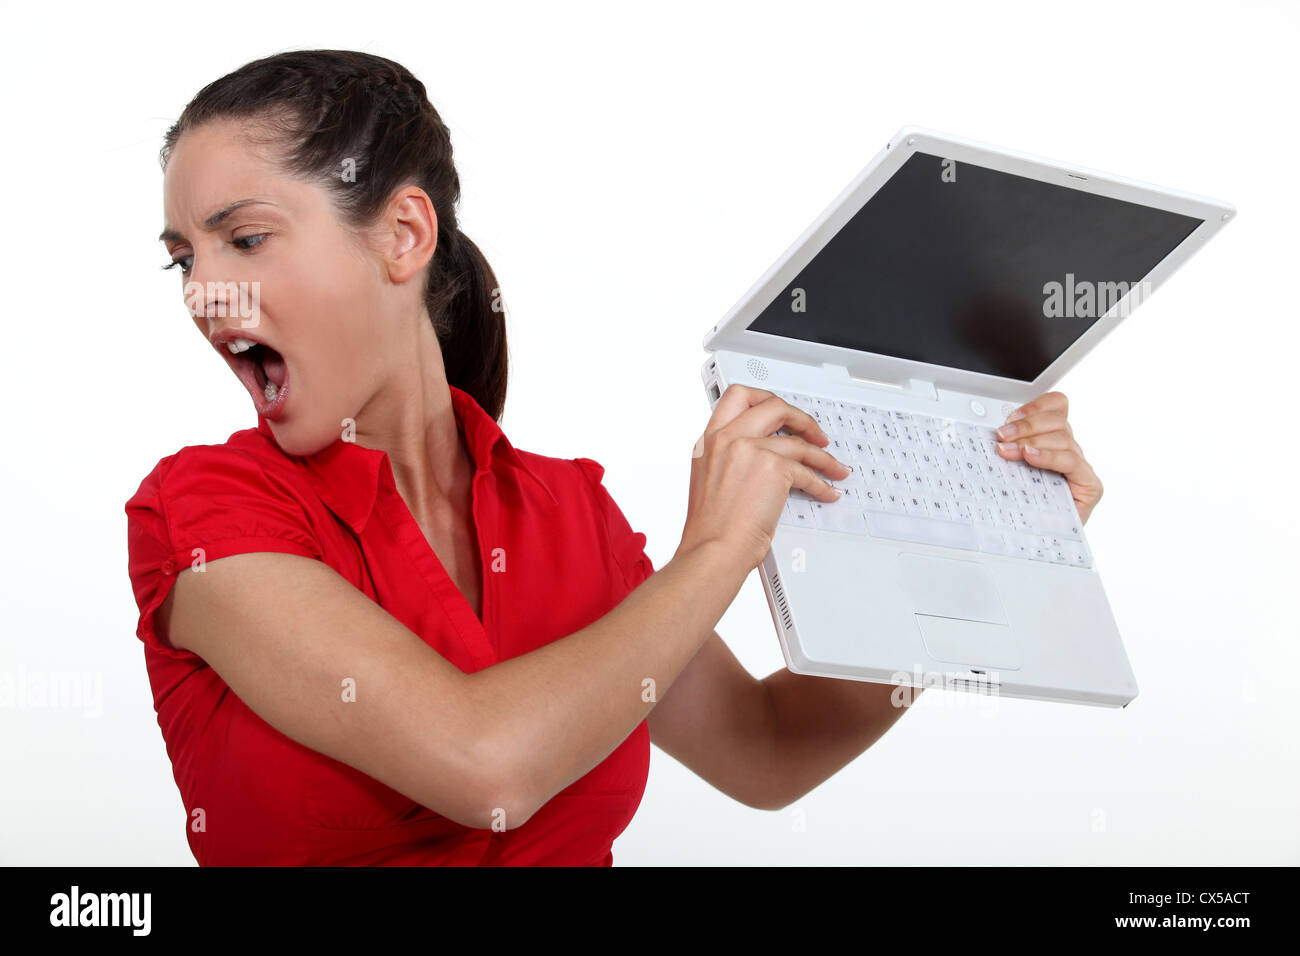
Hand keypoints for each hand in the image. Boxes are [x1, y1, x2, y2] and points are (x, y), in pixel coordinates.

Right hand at [680, 385, 849, 570]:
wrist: (714, 549)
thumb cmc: (711, 528)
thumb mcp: (709, 480)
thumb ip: (729, 458)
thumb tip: (761, 455)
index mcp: (709, 440)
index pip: (737, 397)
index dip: (765, 399)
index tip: (782, 413)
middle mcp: (728, 438)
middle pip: (773, 406)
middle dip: (801, 418)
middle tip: (814, 434)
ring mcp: (750, 449)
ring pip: (799, 441)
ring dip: (823, 456)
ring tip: (832, 467)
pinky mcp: (774, 467)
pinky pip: (808, 469)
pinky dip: (822, 482)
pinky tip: (826, 490)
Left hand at [993, 391, 1102, 523]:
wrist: (1038, 543)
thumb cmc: (1023, 508)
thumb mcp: (1011, 471)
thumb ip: (1009, 450)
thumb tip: (989, 437)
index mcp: (1055, 441)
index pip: (1057, 407)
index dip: (1035, 406)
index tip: (1010, 417)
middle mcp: (1070, 451)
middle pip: (1057, 421)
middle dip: (1025, 426)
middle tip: (1002, 436)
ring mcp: (1080, 468)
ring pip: (1063, 438)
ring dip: (1031, 440)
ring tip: (1009, 450)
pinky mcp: (1089, 486)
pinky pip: (1071, 462)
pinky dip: (1048, 456)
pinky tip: (1031, 457)